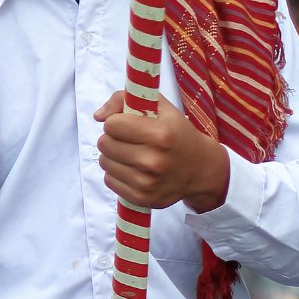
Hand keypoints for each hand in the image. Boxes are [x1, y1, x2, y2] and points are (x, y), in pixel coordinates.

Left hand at [95, 93, 229, 212]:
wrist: (200, 168)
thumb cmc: (176, 133)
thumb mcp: (159, 107)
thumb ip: (124, 99)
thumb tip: (98, 116)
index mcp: (161, 135)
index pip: (111, 124)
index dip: (117, 121)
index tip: (128, 124)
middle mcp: (154, 161)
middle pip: (104, 143)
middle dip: (113, 138)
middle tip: (130, 140)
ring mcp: (147, 183)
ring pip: (104, 162)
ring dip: (113, 156)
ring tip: (132, 154)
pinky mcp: (142, 199)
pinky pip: (109, 180)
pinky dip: (116, 173)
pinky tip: (134, 169)